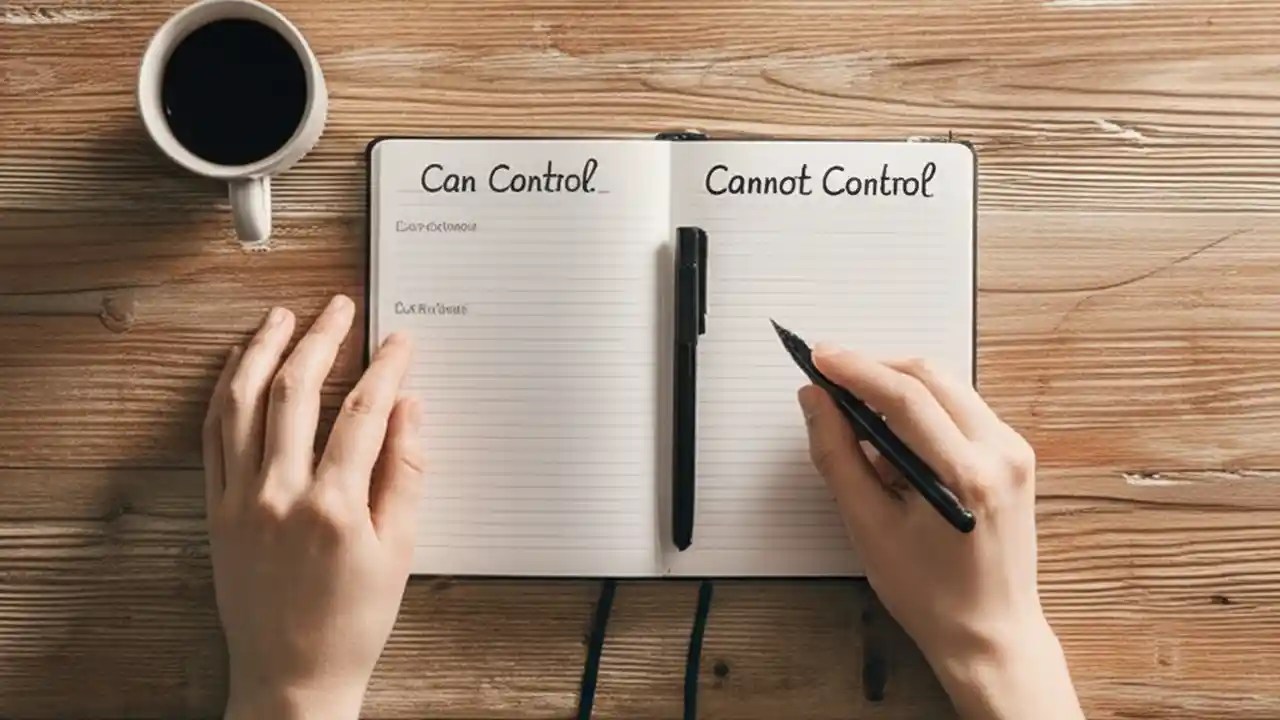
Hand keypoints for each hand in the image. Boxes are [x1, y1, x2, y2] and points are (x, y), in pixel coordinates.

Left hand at [202, 295, 424, 719]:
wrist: (292, 675)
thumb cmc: (352, 622)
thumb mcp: (399, 550)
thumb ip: (405, 474)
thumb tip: (409, 410)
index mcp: (333, 506)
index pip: (362, 412)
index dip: (384, 367)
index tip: (398, 342)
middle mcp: (279, 495)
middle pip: (296, 391)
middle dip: (320, 338)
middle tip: (337, 309)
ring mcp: (240, 500)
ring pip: (242, 403)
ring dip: (262, 351)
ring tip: (281, 318)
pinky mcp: (216, 510)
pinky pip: (213, 435)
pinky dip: (224, 392)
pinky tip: (239, 367)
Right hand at [797, 346, 1081, 719]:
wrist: (990, 633)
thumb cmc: (931, 595)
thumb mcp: (868, 526)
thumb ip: (837, 456)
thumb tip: (815, 400)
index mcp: (968, 474)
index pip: (906, 397)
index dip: (856, 369)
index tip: (818, 356)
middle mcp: (1001, 452)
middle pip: (930, 377)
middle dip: (875, 369)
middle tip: (829, 377)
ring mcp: (1014, 451)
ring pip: (947, 387)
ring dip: (898, 388)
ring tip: (856, 416)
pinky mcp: (1014, 455)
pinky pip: (961, 409)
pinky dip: (922, 410)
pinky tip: (893, 439)